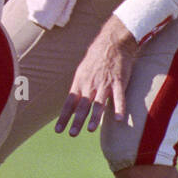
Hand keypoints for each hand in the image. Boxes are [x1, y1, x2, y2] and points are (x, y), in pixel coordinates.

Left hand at [55, 14, 138, 136]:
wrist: (112, 42)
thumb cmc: (96, 58)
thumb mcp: (82, 72)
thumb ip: (79, 89)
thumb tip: (73, 105)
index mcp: (80, 83)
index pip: (69, 103)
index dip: (64, 117)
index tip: (58, 130)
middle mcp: (90, 84)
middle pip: (82, 106)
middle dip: (77, 121)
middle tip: (72, 134)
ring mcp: (105, 83)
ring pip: (99, 103)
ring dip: (95, 117)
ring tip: (90, 130)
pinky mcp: (119, 81)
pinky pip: (119, 96)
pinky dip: (119, 107)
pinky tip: (119, 119)